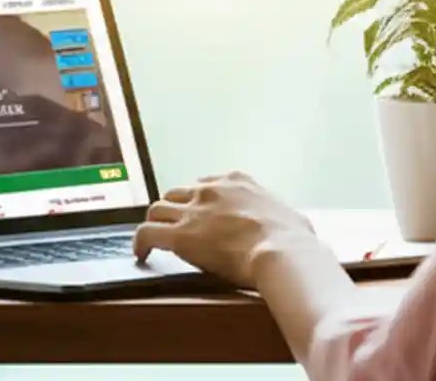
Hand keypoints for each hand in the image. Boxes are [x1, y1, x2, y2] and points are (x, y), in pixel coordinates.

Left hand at [134, 171, 318, 287]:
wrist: (283, 252)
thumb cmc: (295, 240)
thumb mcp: (291, 215)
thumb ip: (280, 216)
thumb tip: (294, 227)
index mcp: (236, 181)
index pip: (205, 184)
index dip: (198, 200)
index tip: (199, 213)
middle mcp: (209, 190)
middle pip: (176, 194)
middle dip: (174, 209)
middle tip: (175, 227)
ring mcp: (192, 211)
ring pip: (157, 210)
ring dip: (156, 224)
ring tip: (156, 240)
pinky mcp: (179, 235)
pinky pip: (146, 233)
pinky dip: (140, 243)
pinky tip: (141, 254)